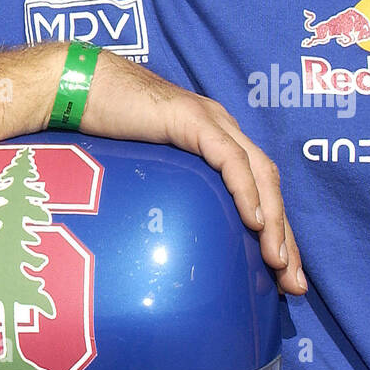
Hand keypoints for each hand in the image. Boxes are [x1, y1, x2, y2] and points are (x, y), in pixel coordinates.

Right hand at [76, 49, 305, 296]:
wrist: (78, 87)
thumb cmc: (102, 127)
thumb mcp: (145, 168)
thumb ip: (166, 191)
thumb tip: (164, 244)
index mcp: (214, 138)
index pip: (259, 186)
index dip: (275, 230)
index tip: (280, 275)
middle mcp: (221, 127)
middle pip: (269, 183)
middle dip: (285, 235)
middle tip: (292, 283)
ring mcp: (209, 120)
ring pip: (259, 171)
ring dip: (274, 220)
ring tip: (277, 261)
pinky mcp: (191, 118)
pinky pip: (229, 157)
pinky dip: (246, 189)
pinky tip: (253, 220)